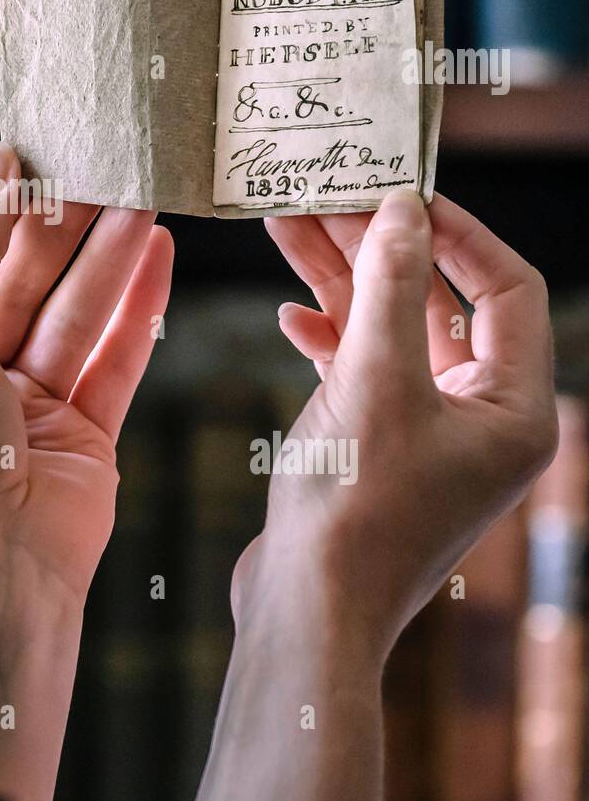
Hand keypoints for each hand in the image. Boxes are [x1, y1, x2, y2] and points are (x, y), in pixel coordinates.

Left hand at [0, 141, 173, 609]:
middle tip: (98, 164)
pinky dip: (135, 309)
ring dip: (104, 257)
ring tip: (141, 194)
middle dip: (55, 225)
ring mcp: (23, 406)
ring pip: (69, 313)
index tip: (21, 150)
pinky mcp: (81, 433)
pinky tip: (157, 254)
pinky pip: (110, 356)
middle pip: (14, 281)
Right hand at [236, 189, 558, 655]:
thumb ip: (389, 286)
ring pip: (389, 330)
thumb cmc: (354, 510)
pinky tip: (288, 317)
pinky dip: (327, 338)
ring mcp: (427, 433)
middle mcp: (480, 417)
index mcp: (513, 407)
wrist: (306, 611)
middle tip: (325, 195)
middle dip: (380, 246)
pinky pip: (361, 370)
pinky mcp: (379, 446)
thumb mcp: (375, 382)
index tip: (398, 189)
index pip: (506, 288)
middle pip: (437, 301)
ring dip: (341, 280)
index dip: (457, 231)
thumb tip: (402, 207)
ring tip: (286, 225)